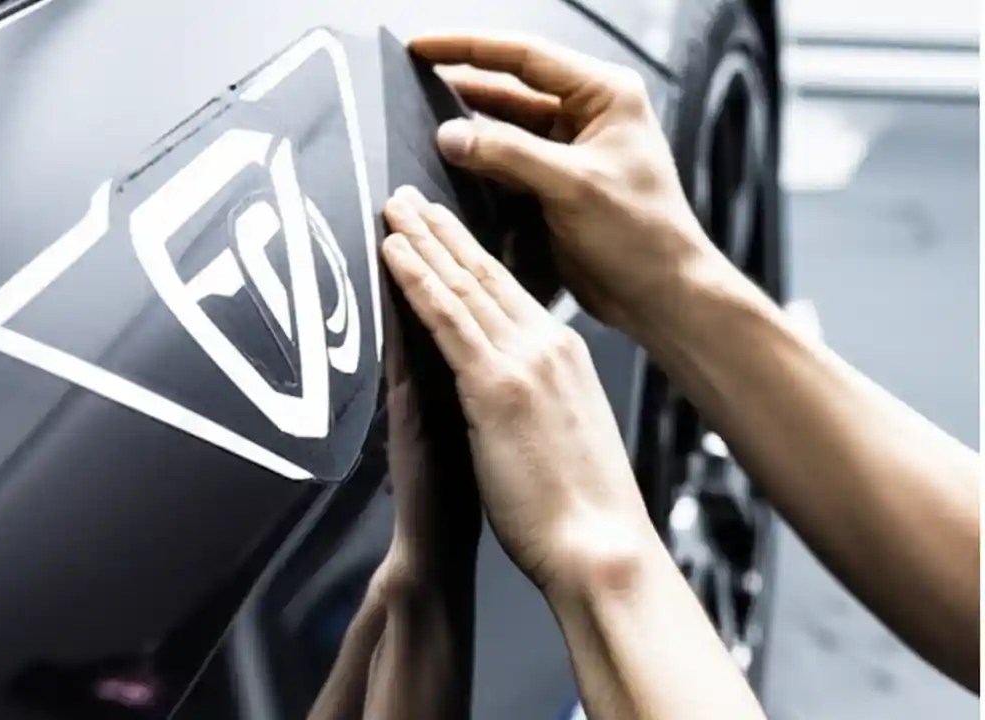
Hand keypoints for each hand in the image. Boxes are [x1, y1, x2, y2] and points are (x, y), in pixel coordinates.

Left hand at [382, 185, 657, 596]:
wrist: (600, 545)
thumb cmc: (582, 505)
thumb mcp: (566, 431)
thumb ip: (541, 396)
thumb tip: (520, 386)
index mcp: (564, 355)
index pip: (510, 289)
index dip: (472, 253)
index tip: (445, 224)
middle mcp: (547, 345)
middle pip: (484, 275)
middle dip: (443, 231)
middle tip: (409, 196)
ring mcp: (523, 361)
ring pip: (463, 286)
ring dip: (423, 242)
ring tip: (393, 207)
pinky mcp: (497, 386)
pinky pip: (448, 319)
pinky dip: (419, 280)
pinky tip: (395, 253)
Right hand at [410, 33, 726, 335]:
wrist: (661, 295)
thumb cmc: (642, 235)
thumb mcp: (573, 186)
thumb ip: (508, 154)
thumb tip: (449, 135)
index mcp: (605, 95)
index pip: (526, 56)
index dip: (469, 47)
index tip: (423, 46)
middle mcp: (588, 115)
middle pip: (510, 88)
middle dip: (462, 87)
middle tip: (411, 83)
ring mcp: (570, 152)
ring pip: (505, 129)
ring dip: (468, 131)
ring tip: (420, 126)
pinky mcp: (556, 186)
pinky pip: (507, 164)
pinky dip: (480, 165)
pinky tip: (449, 166)